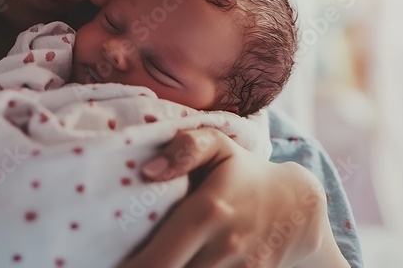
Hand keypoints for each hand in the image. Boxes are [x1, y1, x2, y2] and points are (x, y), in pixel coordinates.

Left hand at [118, 127, 338, 267]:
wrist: (298, 210)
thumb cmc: (245, 174)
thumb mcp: (220, 146)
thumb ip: (186, 147)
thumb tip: (148, 171)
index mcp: (209, 211)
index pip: (156, 259)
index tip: (104, 262)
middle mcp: (225, 248)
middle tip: (117, 264)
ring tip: (146, 262)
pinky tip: (180, 264)